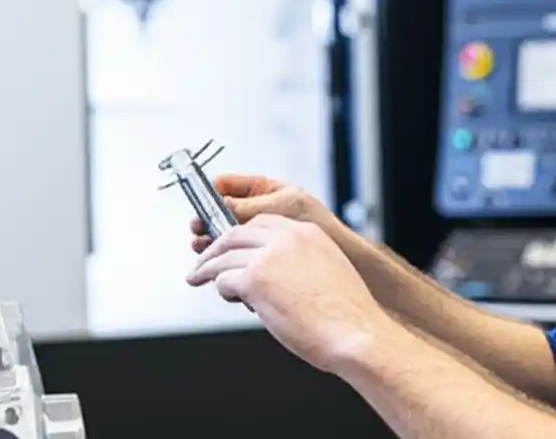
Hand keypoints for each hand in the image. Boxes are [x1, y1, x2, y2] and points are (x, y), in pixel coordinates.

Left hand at [186, 213, 394, 373]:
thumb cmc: (348, 316)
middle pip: (237, 232)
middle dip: (217, 247)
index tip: (231, 244)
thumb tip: (278, 275)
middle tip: (206, 260)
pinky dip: (220, 288)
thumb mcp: (329, 272)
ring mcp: (268, 256)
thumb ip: (302, 263)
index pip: (262, 223)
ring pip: (225, 255)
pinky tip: (224, 295)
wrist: (356, 334)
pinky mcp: (255, 279)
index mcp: (307, 233)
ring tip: (199, 276)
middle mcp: (287, 238)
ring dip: (209, 267)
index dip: (241, 234)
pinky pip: (224, 279)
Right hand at [188, 174, 346, 253]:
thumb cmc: (321, 227)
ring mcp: (259, 238)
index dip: (210, 195)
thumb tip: (219, 205)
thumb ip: (248, 207)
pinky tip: (229, 272)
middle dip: (207, 226)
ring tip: (208, 256)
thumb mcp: (282, 207)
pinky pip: (238, 261)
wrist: (345, 262)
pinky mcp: (261, 262)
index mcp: (264, 191)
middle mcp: (258, 213)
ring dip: (215, 248)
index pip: (226, 186)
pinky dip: (230, 266)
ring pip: (226, 241)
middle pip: (220, 216)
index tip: (199, 207)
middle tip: (198, 235)